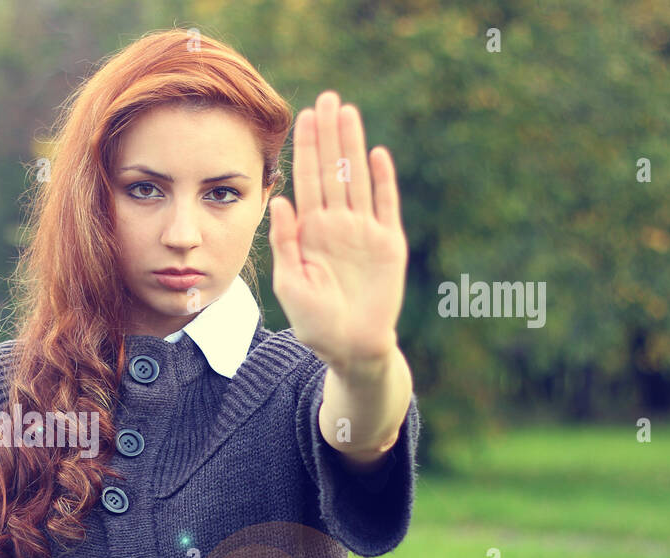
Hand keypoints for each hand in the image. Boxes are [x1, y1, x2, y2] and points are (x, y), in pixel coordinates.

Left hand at [267, 90, 407, 375]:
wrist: (350, 348)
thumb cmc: (314, 321)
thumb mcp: (289, 281)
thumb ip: (285, 241)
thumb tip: (280, 200)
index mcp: (310, 231)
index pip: (307, 180)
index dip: (307, 148)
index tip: (303, 116)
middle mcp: (337, 225)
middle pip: (333, 170)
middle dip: (329, 134)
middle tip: (327, 97)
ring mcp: (364, 232)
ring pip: (358, 179)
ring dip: (353, 146)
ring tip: (348, 112)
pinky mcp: (389, 244)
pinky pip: (385, 206)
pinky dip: (382, 181)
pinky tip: (376, 154)